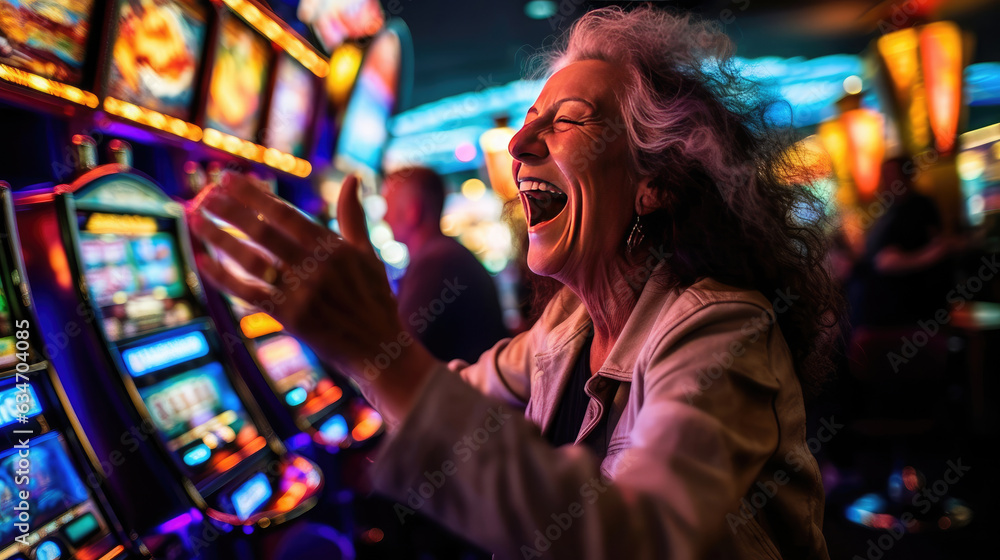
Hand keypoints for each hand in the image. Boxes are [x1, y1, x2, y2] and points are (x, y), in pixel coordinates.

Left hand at [187, 173, 436, 422]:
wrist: (380, 350)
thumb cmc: (374, 299)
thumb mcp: (368, 254)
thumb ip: (354, 216)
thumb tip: (353, 177)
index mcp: (334, 247)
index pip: (285, 214)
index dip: (253, 194)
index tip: (227, 179)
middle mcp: (317, 266)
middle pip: (263, 232)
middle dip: (230, 210)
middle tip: (203, 194)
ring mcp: (302, 292)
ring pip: (251, 259)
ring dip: (219, 238)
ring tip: (195, 219)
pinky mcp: (291, 318)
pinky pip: (249, 293)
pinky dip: (223, 277)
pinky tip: (203, 262)